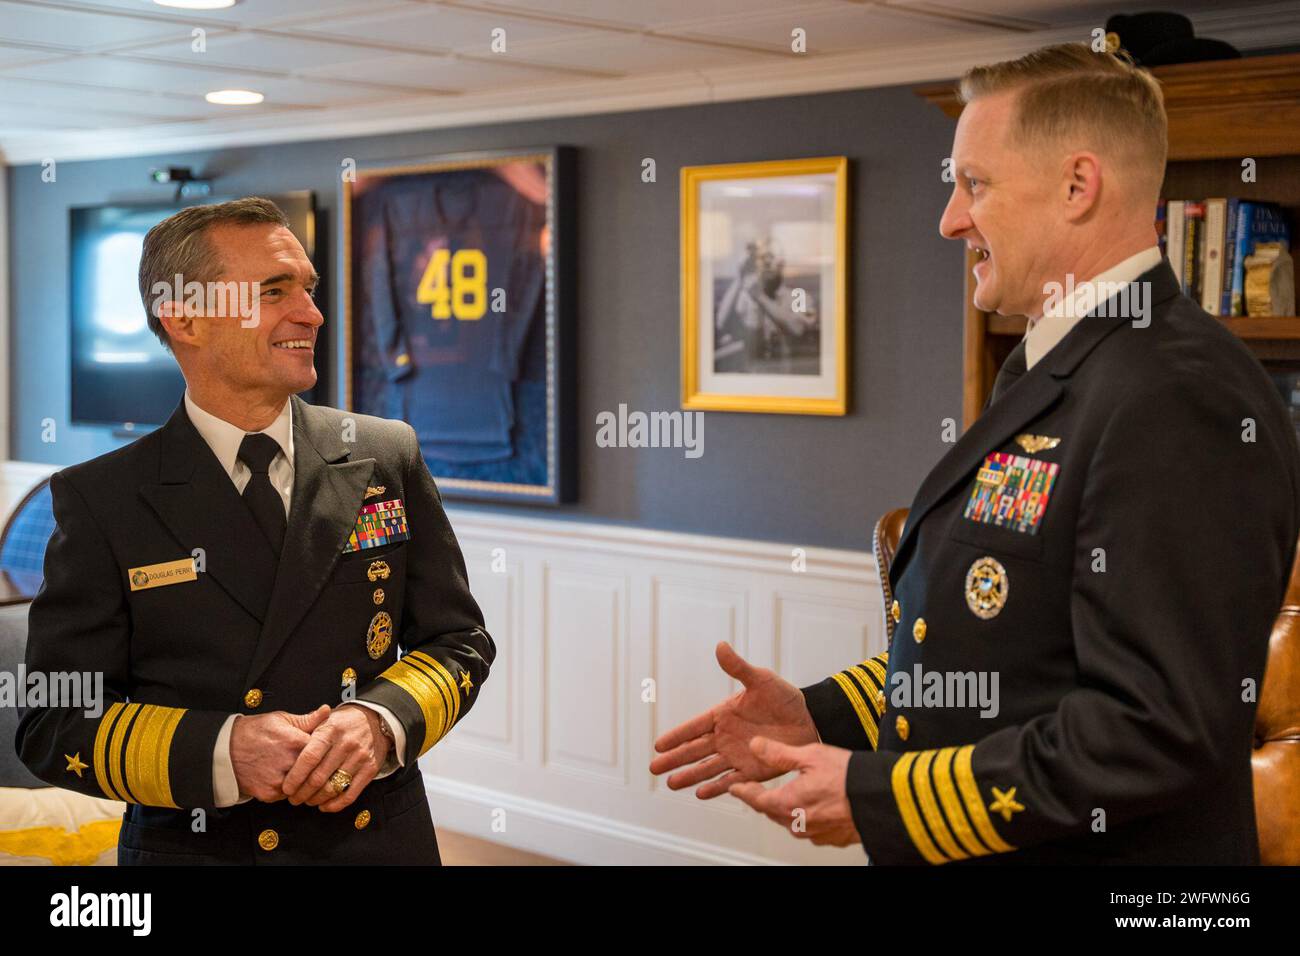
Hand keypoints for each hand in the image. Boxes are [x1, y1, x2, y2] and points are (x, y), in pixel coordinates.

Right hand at [230, 705, 330, 802]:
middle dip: (319, 770)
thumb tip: (326, 710)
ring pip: (304, 786)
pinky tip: (287, 779)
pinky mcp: (270, 794)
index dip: (327, 751)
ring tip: (303, 773)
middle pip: (317, 771)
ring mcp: (279, 781)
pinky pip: (289, 795)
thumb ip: (307, 719)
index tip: (327, 751)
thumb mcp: (281, 719)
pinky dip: (291, 789)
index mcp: (296, 742)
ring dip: (306, 782)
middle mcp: (289, 763)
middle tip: (320, 766)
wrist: (225, 751)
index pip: (324, 751)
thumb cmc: (255, 732)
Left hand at [281, 704, 390, 811]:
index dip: (295, 777)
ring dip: (316, 799)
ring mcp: (360, 757)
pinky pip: (350, 794)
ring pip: (333, 788)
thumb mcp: (325, 719)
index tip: (286, 788)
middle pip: (319, 777)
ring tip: (307, 800)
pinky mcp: (371, 769)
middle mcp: (346, 743)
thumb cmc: (344, 722)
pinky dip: (335, 804)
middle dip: (302, 793)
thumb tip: (285, 752)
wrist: (376, 719)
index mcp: (331, 730)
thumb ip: (305, 732)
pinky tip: (324, 805)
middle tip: (293, 798)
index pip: (309, 758)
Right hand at [649, 642, 818, 797]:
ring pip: (707, 768)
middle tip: (653, 768)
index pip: (694, 727)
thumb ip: (738, 668)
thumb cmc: (785, 698)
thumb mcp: (761, 680)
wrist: (811, 720)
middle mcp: (726, 737)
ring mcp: (737, 755)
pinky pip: (730, 780)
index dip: (676, 736)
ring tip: (670, 783)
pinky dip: (715, 787)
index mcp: (724, 715)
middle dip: (674, 759)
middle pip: (694, 750)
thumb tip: (720, 646)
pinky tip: (700, 793)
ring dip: (689, 776)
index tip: (658, 744)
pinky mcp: (752, 771)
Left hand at [728, 737, 859, 846]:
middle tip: (756, 791)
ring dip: (786, 809)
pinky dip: (807, 815)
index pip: (756, 800)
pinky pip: (812, 827)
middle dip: (763, 801)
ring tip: (785, 796)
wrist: (880, 800)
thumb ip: (779, 753)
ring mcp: (816, 833)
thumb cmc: (849, 778)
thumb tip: (756, 746)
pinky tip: (814, 805)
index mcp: (788, 804)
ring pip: (792, 821)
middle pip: (772, 812)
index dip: (744, 792)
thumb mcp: (810, 756)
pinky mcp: (832, 838)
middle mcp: (799, 824)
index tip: (736, 788)